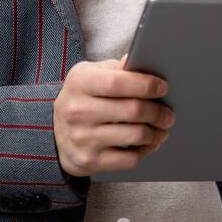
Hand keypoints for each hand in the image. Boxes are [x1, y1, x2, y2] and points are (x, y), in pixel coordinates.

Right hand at [52, 54, 173, 176]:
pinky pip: (128, 159)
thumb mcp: (90, 75)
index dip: (145, 85)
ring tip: (162, 129)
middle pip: (132, 111)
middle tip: (169, 114)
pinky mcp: (89, 160)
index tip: (162, 87)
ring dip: (156, 133)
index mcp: (80, 83)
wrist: (53, 132)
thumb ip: (116, 69)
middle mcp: (78, 111)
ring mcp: (83, 138)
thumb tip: (140, 61)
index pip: (118, 83)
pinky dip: (145, 151)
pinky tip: (148, 144)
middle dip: (158, 112)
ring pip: (135, 135)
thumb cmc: (81, 98)